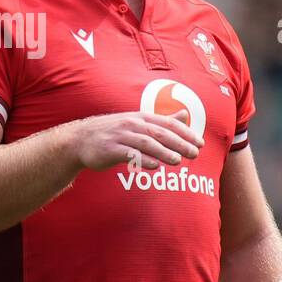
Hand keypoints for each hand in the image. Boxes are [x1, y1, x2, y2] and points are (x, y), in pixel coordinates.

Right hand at [66, 110, 203, 170]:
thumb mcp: (139, 122)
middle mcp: (132, 124)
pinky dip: (143, 160)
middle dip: (180, 143)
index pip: (168, 123)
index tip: (200, 143)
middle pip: (160, 133)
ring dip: (163, 152)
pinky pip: (129, 154)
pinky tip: (155, 166)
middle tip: (195, 154)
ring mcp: (120, 136)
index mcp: (142, 118)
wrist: (81, 139)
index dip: (186, 133)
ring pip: (146, 143)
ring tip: (178, 161)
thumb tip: (185, 115)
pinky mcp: (109, 149)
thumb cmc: (115, 132)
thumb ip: (162, 120)